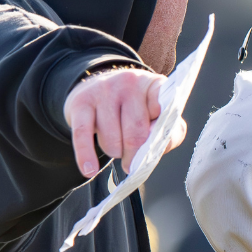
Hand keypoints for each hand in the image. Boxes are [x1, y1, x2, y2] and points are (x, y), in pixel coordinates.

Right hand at [63, 68, 188, 177]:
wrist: (96, 87)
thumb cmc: (133, 109)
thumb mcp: (157, 115)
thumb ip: (170, 132)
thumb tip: (157, 147)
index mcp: (155, 85)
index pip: (165, 108)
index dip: (160, 132)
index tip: (155, 144)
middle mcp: (130, 82)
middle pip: (136, 133)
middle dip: (134, 155)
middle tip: (132, 161)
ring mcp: (104, 90)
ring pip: (111, 138)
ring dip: (114, 152)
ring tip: (116, 145)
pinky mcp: (81, 101)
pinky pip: (83, 135)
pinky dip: (86, 156)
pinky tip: (89, 170)